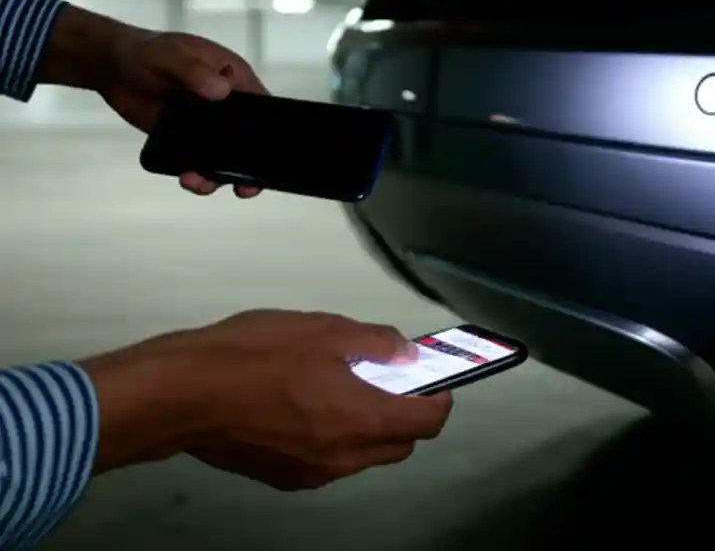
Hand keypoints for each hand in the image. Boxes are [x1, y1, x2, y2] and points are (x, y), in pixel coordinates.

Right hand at [82, 310, 453, 489]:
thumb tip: (407, 354)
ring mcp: (312, 473)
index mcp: (362, 419)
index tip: (434, 378)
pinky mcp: (282, 477)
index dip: (440, 399)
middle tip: (391, 378)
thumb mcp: (324, 330)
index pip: (428, 423)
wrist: (181, 394)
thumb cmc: (253, 355)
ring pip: (363, 455)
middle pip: (400, 444)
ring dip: (369, 426)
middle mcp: (344, 457)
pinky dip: (335, 437)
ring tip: (345, 384)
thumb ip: (376, 344)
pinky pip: (328, 461)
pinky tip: (309, 403)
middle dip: (406, 414)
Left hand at [107, 27, 269, 198]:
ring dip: (217, 176)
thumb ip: (194, 71)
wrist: (111, 69)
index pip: (263, 107)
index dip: (271, 133)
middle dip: (249, 168)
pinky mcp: (185, 142)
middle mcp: (226, 107)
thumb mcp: (170, 55)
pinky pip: (197, 162)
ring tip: (197, 182)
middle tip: (243, 187)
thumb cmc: (146, 51)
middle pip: (249, 141)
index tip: (271, 155)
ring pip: (224, 158)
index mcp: (234, 80)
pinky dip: (195, 174)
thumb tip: (221, 91)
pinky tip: (185, 178)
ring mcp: (206, 127)